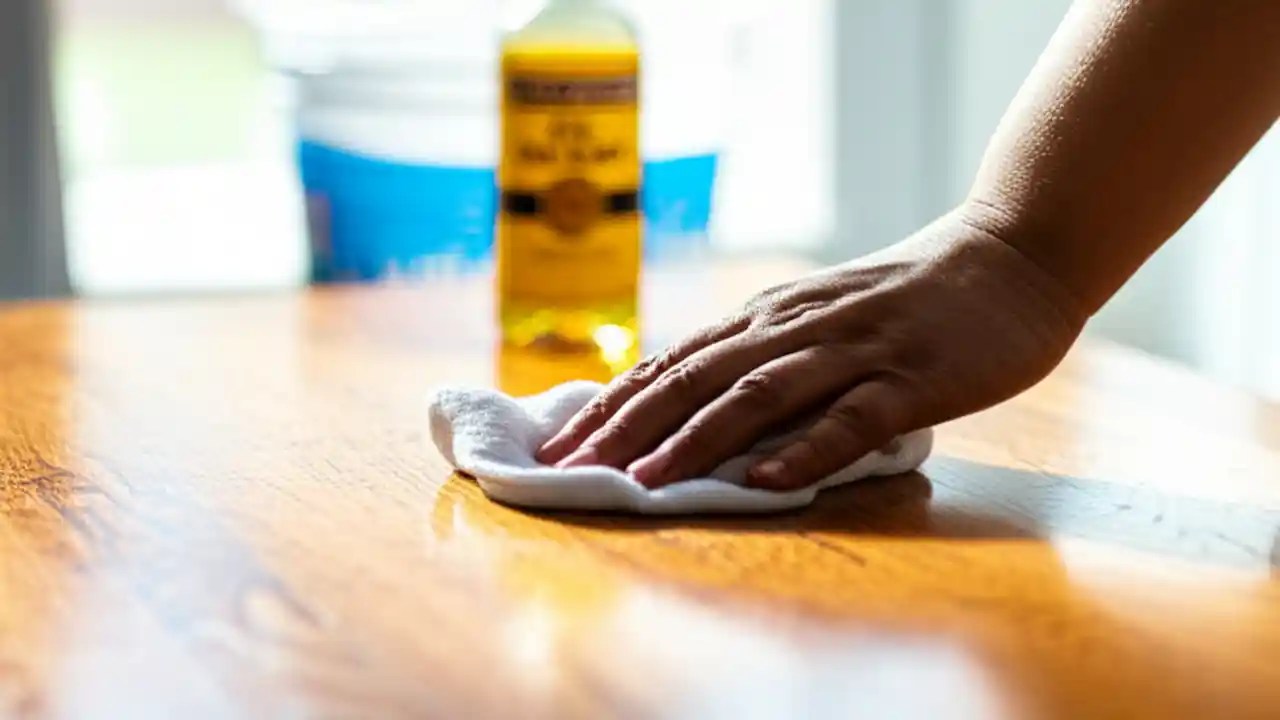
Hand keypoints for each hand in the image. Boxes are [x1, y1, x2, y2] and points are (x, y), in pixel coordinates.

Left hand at [536, 208, 1088, 489]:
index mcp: (768, 318)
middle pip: (693, 379)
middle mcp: (795, 329)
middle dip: (624, 427)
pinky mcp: (910, 379)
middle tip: (568, 469)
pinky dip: (802, 450)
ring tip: (641, 482)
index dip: (611, 406)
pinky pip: (849, 419)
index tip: (556, 447)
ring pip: (756, 396)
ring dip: (693, 440)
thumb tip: (692, 407)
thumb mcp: (818, 316)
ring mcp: (853, 352)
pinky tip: (761, 481)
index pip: (671, 364)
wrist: (1013, 255)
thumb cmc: (909, 298)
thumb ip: (763, 354)